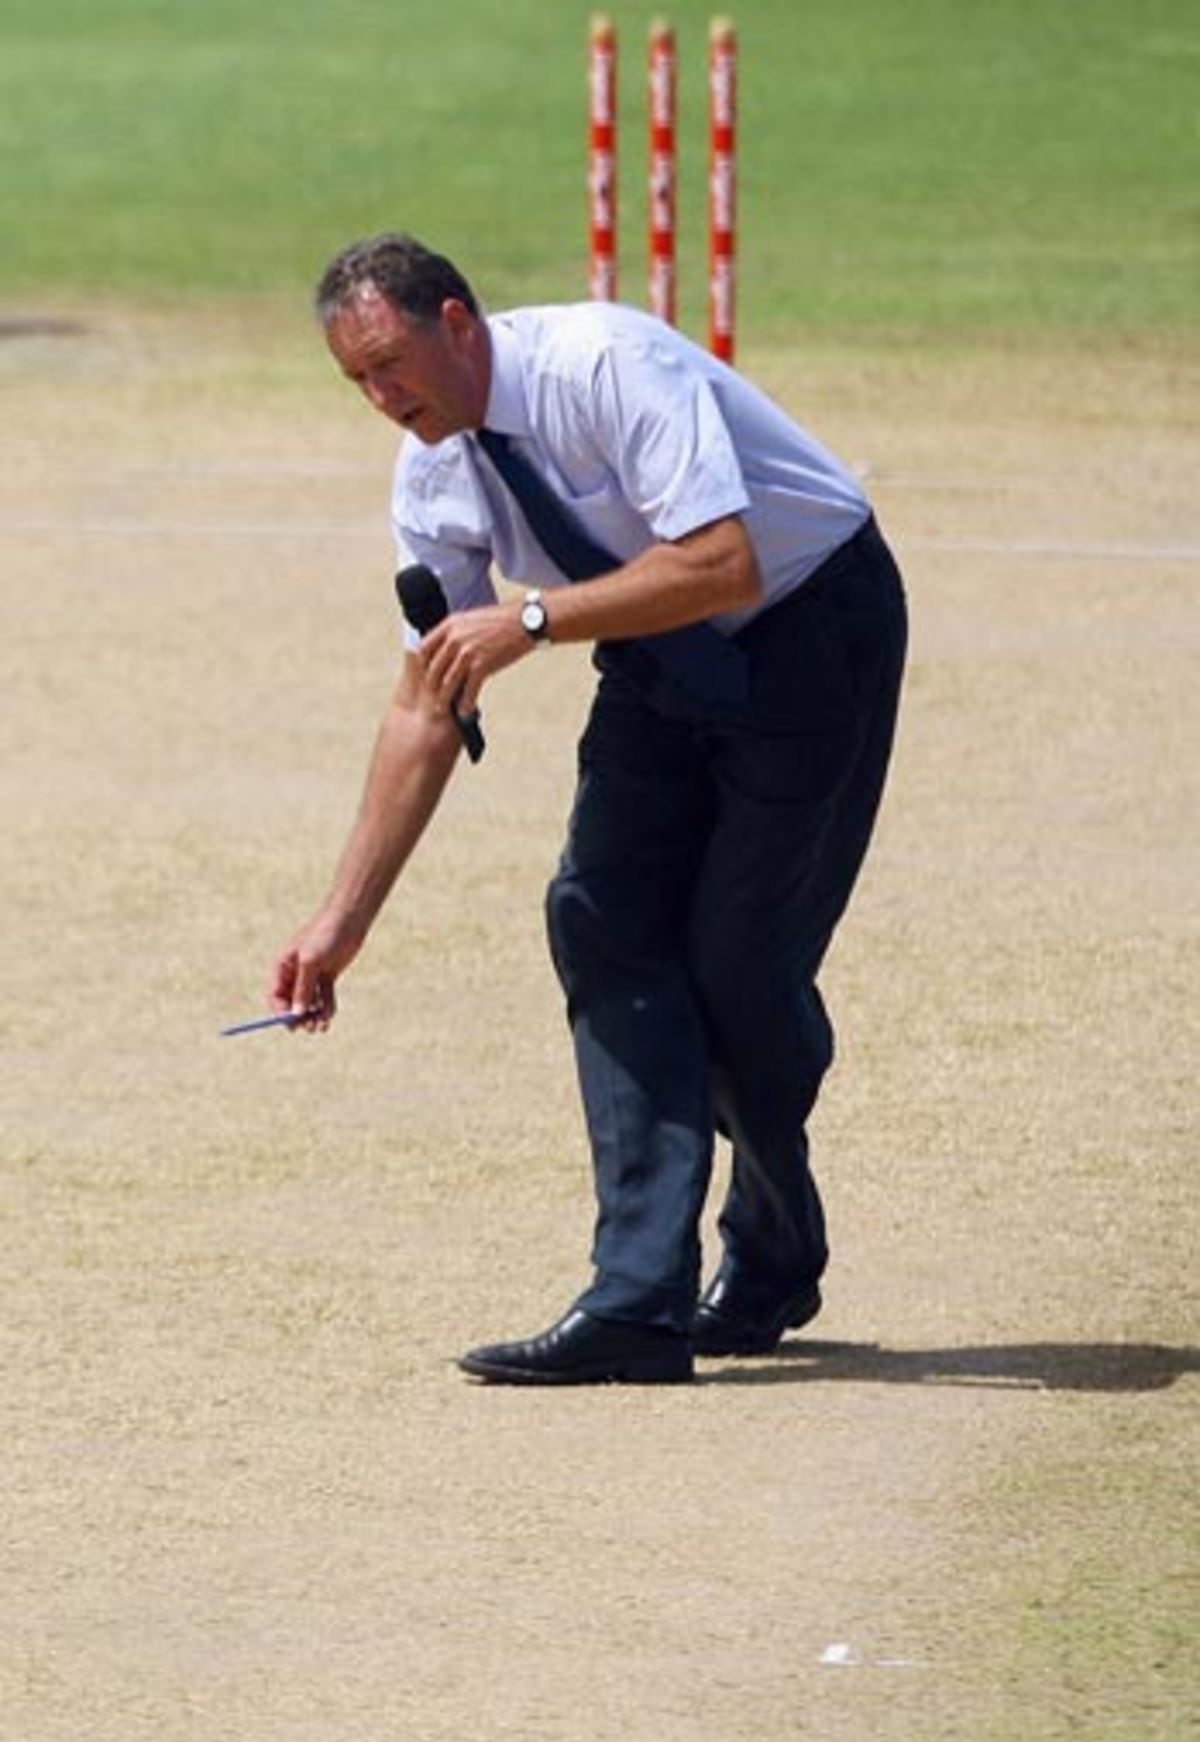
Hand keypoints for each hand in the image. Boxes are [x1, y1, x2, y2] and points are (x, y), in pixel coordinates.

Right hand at [268, 908, 364, 1031]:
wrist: (349, 920)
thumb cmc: (325, 935)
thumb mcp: (310, 962)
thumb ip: (303, 989)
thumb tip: (296, 1014)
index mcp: (283, 966)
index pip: (275, 995)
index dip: (280, 1012)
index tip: (290, 1025)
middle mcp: (295, 973)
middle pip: (292, 1002)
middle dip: (299, 1017)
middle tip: (309, 1028)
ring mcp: (312, 975)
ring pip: (310, 1003)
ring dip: (314, 1016)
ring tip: (322, 1025)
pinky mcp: (328, 977)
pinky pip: (324, 998)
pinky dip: (326, 1008)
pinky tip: (330, 1015)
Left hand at [416, 603, 529, 716]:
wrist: (524, 622)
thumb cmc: (502, 620)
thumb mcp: (471, 619)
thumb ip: (456, 631)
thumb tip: (448, 646)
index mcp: (450, 625)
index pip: (424, 648)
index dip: (422, 665)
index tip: (424, 676)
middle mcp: (455, 639)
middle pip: (434, 669)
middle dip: (430, 687)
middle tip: (430, 698)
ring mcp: (467, 653)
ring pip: (448, 682)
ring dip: (444, 699)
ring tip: (443, 709)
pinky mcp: (482, 665)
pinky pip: (469, 689)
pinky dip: (466, 703)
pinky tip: (465, 711)